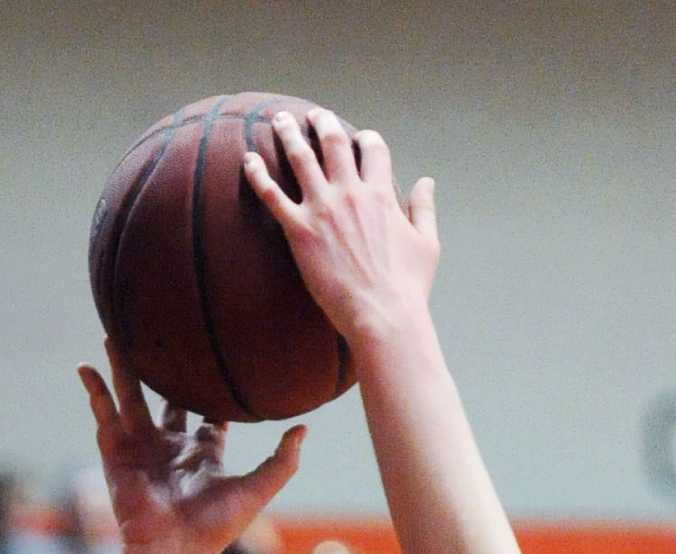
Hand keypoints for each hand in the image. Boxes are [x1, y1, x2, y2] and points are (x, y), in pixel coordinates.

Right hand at [77, 339, 304, 553]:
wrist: (173, 550)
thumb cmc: (216, 526)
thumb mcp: (258, 488)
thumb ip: (283, 460)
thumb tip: (305, 428)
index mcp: (203, 455)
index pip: (209, 416)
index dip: (215, 392)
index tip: (220, 361)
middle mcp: (170, 448)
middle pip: (167, 400)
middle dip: (166, 373)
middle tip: (165, 339)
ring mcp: (141, 449)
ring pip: (131, 397)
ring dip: (122, 368)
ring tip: (114, 335)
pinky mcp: (116, 453)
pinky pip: (103, 414)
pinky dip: (94, 390)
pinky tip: (85, 366)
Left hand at [243, 108, 438, 347]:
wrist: (383, 315)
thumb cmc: (408, 287)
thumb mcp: (427, 244)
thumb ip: (424, 209)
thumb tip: (426, 182)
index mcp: (381, 194)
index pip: (373, 150)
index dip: (366, 139)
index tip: (360, 137)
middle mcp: (350, 193)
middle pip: (333, 143)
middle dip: (323, 123)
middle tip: (314, 115)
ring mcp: (323, 209)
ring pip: (300, 158)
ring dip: (288, 134)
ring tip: (280, 120)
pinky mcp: (300, 231)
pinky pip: (272, 195)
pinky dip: (257, 174)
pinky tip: (247, 160)